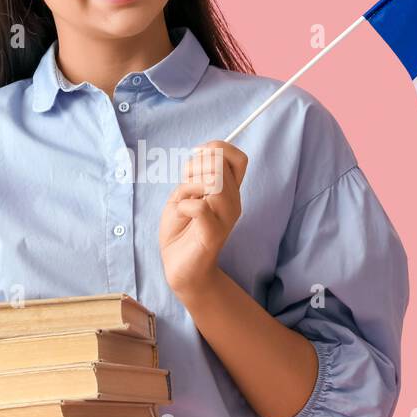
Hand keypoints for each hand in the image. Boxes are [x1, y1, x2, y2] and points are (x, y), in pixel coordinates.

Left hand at [158, 139, 247, 295]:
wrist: (179, 266)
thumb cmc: (181, 228)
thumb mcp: (184, 193)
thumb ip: (196, 175)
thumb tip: (203, 153)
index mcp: (228, 190)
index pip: (237, 157)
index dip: (216, 150)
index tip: (197, 161)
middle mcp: (233, 201)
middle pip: (220, 164)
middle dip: (194, 168)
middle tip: (185, 188)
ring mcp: (226, 217)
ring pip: (213, 181)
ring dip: (188, 187)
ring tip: (184, 203)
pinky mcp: (214, 233)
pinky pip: (199, 206)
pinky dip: (184, 206)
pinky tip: (183, 215)